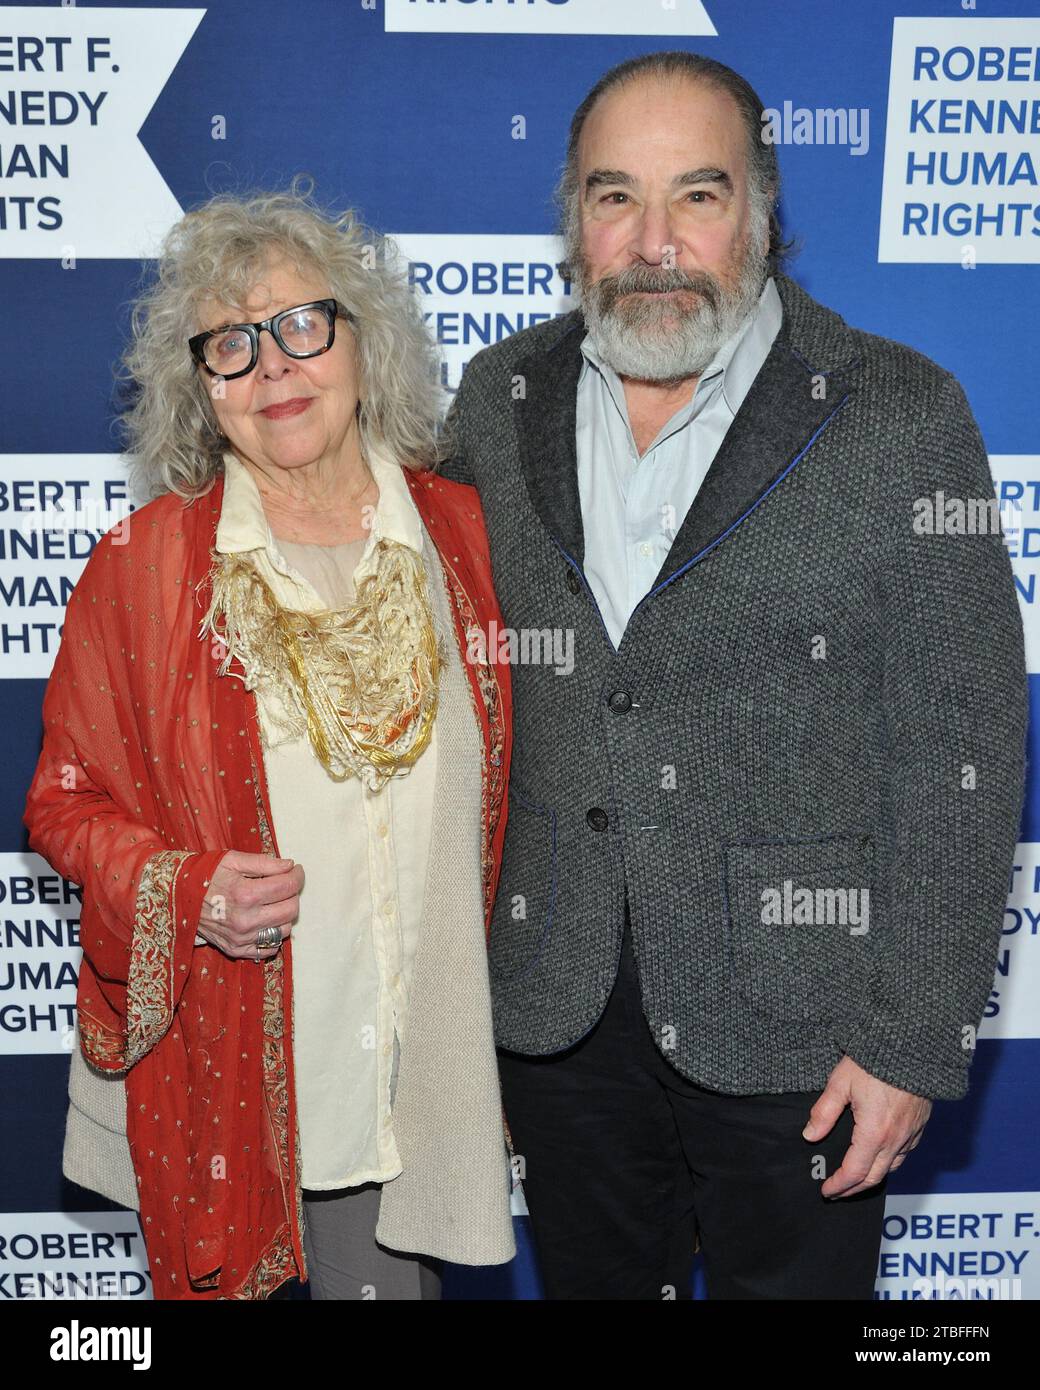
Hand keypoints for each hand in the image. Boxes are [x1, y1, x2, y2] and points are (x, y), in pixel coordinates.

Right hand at [196, 850, 303, 961]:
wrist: (177, 897)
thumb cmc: (205, 875)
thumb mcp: (232, 860)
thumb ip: (264, 862)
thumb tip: (289, 866)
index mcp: (244, 894)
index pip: (288, 887)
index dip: (297, 876)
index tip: (295, 870)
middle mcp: (244, 920)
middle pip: (290, 910)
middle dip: (292, 894)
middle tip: (284, 884)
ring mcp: (240, 938)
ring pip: (284, 930)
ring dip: (283, 914)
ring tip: (271, 901)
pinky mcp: (235, 949)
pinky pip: (268, 948)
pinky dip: (272, 933)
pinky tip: (263, 919)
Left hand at [803, 1055, 931, 1197]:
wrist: (910, 1046)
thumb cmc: (874, 1061)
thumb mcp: (841, 1082)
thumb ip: (824, 1112)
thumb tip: (810, 1135)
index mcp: (874, 1133)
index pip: (854, 1172)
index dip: (839, 1185)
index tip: (826, 1191)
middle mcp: (895, 1140)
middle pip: (874, 1177)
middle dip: (854, 1189)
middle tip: (838, 1191)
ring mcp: (910, 1134)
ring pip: (892, 1168)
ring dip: (872, 1177)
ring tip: (856, 1177)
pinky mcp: (920, 1125)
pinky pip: (905, 1153)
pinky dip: (890, 1162)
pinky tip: (879, 1156)